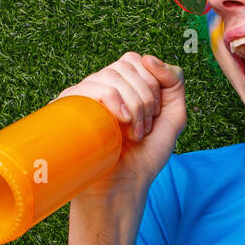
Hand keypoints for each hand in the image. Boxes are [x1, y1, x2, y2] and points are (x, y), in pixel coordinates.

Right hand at [56, 51, 186, 199]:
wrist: (124, 185)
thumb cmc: (146, 155)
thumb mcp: (174, 115)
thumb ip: (174, 82)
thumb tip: (148, 58)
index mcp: (123, 85)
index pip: (137, 61)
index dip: (153, 84)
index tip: (154, 116)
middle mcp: (101, 86)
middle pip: (127, 65)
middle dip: (147, 97)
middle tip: (145, 128)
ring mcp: (85, 96)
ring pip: (113, 75)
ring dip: (135, 105)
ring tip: (134, 134)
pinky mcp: (71, 108)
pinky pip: (95, 87)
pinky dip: (116, 102)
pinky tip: (121, 123)